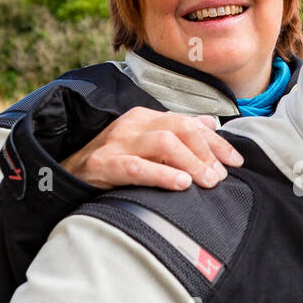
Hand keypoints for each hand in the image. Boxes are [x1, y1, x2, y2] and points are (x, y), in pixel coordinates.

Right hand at [61, 107, 242, 190]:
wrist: (66, 175)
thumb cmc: (113, 161)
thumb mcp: (145, 142)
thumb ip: (177, 132)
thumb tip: (211, 123)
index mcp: (145, 118)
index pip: (189, 123)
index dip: (217, 143)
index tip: (236, 161)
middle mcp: (132, 125)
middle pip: (180, 129)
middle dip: (206, 152)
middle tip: (221, 176)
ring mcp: (117, 144)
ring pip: (163, 144)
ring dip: (191, 162)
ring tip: (208, 181)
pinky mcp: (103, 165)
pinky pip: (137, 167)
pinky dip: (162, 174)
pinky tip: (181, 184)